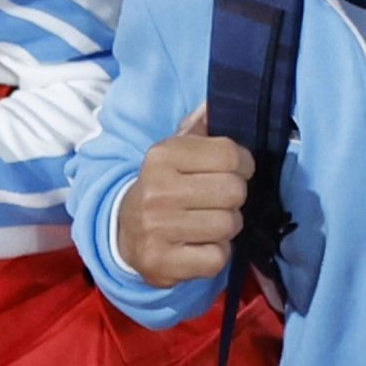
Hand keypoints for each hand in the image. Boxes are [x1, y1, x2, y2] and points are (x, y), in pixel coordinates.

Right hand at [115, 105, 253, 286]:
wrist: (122, 233)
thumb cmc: (161, 188)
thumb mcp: (173, 153)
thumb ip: (198, 127)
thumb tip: (215, 101)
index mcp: (161, 156)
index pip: (230, 154)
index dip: (242, 164)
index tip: (232, 171)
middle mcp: (157, 191)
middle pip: (234, 191)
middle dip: (234, 198)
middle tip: (217, 201)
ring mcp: (158, 230)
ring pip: (228, 225)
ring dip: (226, 227)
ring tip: (206, 223)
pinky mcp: (163, 263)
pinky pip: (217, 258)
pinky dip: (215, 254)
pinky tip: (198, 246)